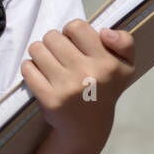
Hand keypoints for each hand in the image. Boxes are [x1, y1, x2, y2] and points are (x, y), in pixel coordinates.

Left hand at [20, 20, 135, 144]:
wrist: (88, 126)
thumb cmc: (105, 88)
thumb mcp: (125, 65)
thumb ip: (124, 42)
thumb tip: (105, 32)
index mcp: (108, 63)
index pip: (77, 27)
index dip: (71, 31)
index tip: (74, 43)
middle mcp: (88, 74)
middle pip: (52, 36)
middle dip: (53, 42)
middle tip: (60, 54)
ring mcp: (67, 87)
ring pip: (37, 49)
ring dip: (39, 53)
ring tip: (49, 63)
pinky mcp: (49, 98)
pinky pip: (27, 68)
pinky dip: (30, 67)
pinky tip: (39, 73)